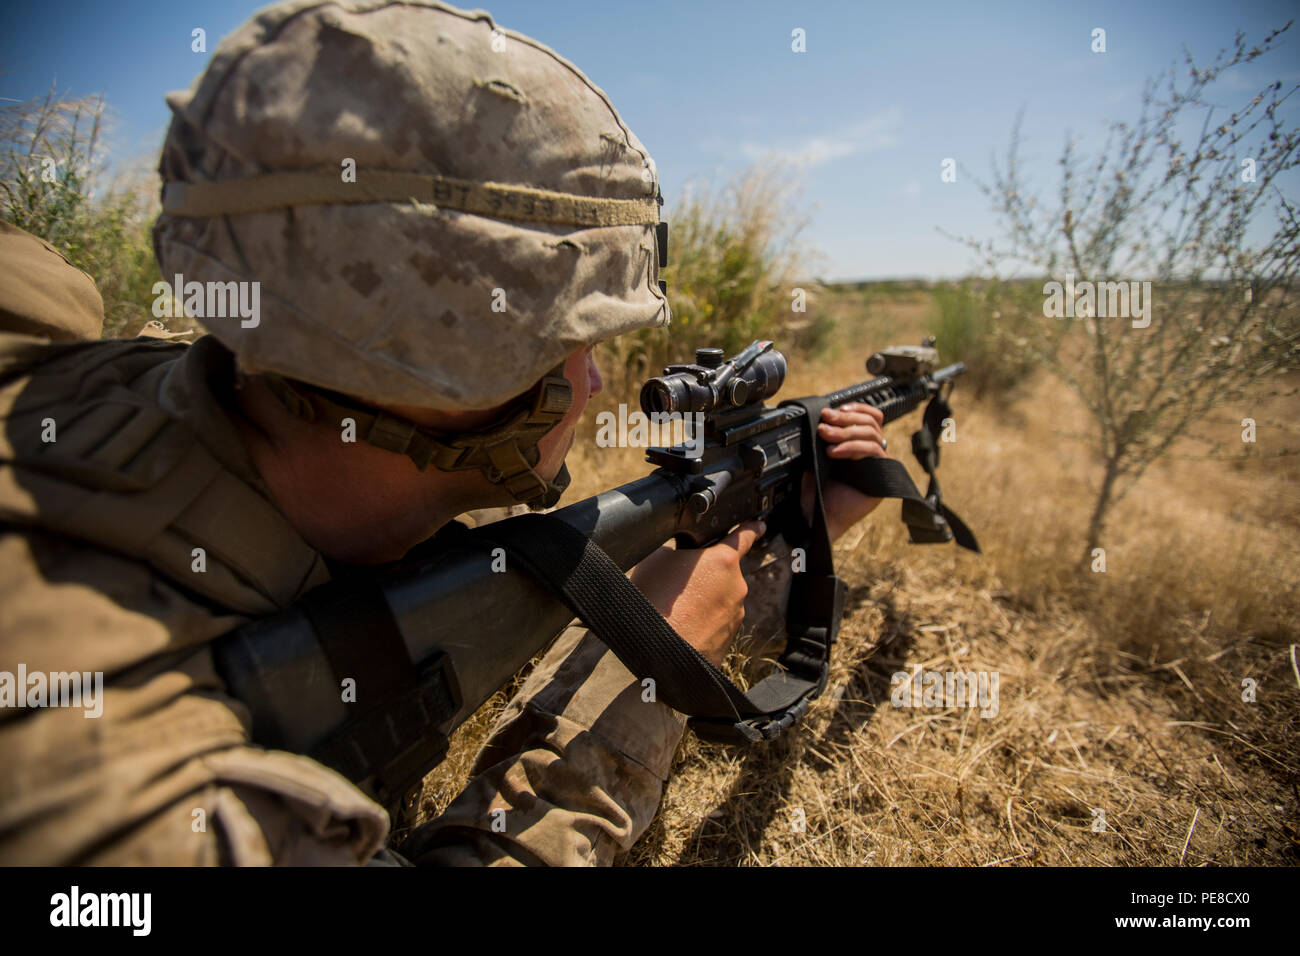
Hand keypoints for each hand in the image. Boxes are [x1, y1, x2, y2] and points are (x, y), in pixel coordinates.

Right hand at [629, 520, 764, 666]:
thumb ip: (677, 548)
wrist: (657, 652)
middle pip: (722, 572)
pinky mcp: (729, 639)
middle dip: (705, 575)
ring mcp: (735, 616)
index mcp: (724, 561)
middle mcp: (737, 587)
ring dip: (702, 601)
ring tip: (674, 610)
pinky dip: (701, 622)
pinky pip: (716, 623)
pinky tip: (680, 626)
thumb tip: (681, 552)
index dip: (751, 527)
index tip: (760, 525)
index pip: (744, 536)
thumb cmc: (656, 601)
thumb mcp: (656, 559)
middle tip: (677, 585)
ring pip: (718, 599)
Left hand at [803, 402, 887, 540]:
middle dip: (845, 418)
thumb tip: (822, 420)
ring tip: (825, 435)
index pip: (870, 419)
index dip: (856, 409)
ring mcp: (877, 465)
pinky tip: (833, 453)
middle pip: (870, 423)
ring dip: (846, 430)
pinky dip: (852, 447)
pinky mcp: (880, 477)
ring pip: (871, 434)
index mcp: (857, 447)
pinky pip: (873, 451)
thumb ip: (821, 442)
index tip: (835, 409)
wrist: (817, 520)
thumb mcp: (815, 462)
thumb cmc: (814, 494)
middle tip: (825, 419)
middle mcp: (869, 454)